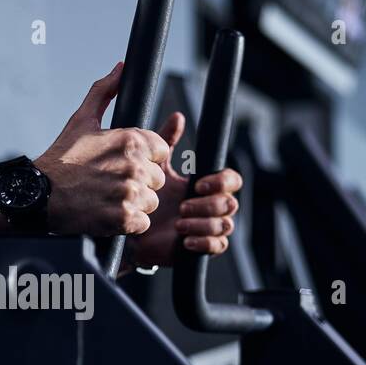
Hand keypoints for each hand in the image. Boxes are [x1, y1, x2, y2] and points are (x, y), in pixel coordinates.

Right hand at [36, 63, 170, 235]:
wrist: (38, 195)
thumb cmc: (60, 159)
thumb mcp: (81, 120)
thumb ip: (104, 92)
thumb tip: (120, 68)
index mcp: (131, 140)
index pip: (161, 151)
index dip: (144, 159)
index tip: (122, 164)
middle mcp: (134, 165)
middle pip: (156, 178)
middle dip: (139, 182)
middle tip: (110, 183)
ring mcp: (129, 193)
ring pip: (151, 201)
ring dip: (133, 204)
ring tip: (107, 198)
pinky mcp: (124, 218)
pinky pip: (142, 222)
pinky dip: (127, 222)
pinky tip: (107, 212)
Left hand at [127, 111, 242, 268]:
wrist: (134, 230)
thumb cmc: (148, 196)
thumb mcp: (156, 167)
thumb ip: (167, 142)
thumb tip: (178, 116)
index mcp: (208, 186)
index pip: (232, 181)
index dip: (221, 182)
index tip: (197, 184)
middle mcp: (213, 207)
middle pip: (231, 203)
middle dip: (208, 205)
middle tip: (182, 207)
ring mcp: (210, 228)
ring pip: (225, 225)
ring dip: (202, 224)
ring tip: (178, 223)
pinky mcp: (204, 248)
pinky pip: (218, 246)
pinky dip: (204, 242)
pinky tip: (185, 239)